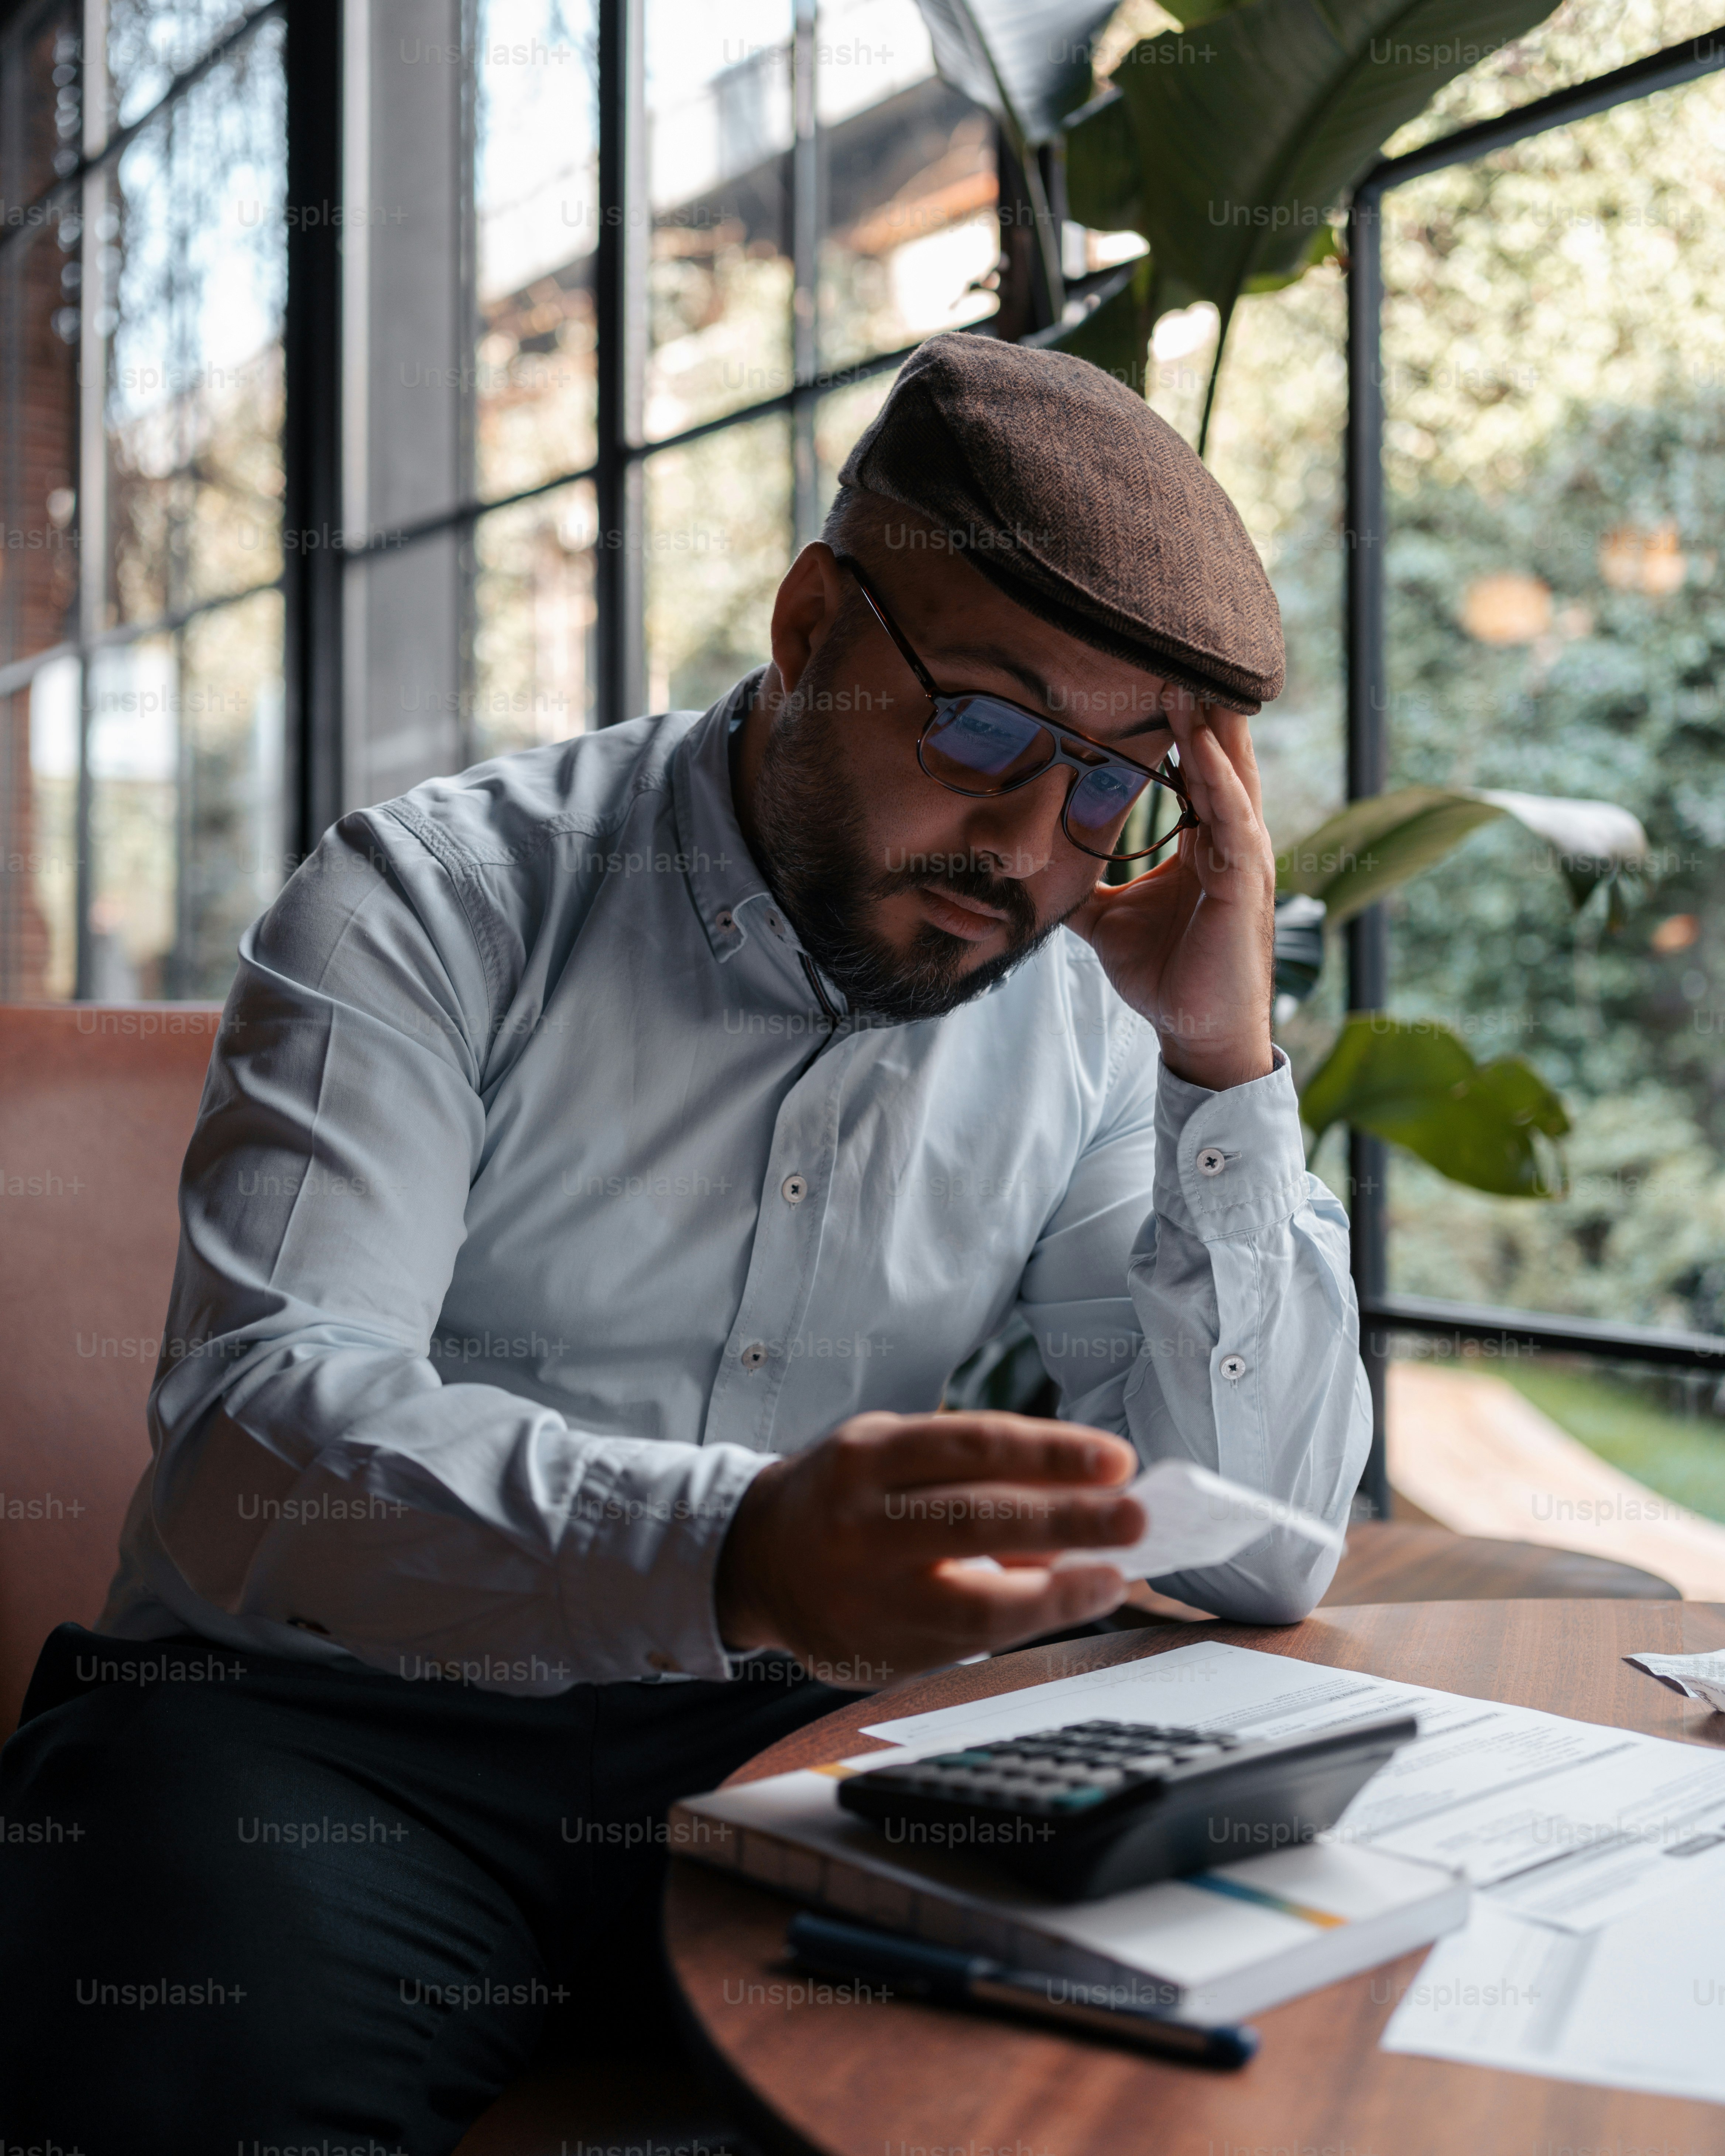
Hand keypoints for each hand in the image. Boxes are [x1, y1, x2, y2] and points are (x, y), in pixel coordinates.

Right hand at [713, 1410, 1143, 1685]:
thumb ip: (968, 1471)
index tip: (1117, 1461)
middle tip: (1135, 1518)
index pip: (973, 1446)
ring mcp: (866, 1596)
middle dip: (1068, 1521)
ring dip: (1058, 1592)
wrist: (756, 1561)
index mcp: (868, 1457)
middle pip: (977, 1521)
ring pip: (975, 1602)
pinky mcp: (875, 1652)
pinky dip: (1024, 1625)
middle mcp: (862, 1524)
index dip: (1050, 1453)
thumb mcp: (890, 1454)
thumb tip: (1075, 1496)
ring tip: (1114, 1576)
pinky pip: (964, 1646)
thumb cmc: (846, 1496)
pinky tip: (1066, 1606)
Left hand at [1067, 696, 1275, 1091]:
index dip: (1177, 725)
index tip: (1150, 677)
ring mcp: (1244, 858)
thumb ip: (1082, 888)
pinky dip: (1218, 781)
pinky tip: (1201, 747)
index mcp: (1206, 843)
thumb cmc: (1165, 975)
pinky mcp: (1244, 883)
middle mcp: (1232, 841)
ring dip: (1207, 729)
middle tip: (1174, 651)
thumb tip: (1037, 868)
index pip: (1194, 769)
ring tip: (1186, 680)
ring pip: (1228, 778)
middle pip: (1218, 759)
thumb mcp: (1109, 921)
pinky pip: (1232, 820)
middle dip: (1199, 708)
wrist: (1196, 1031)